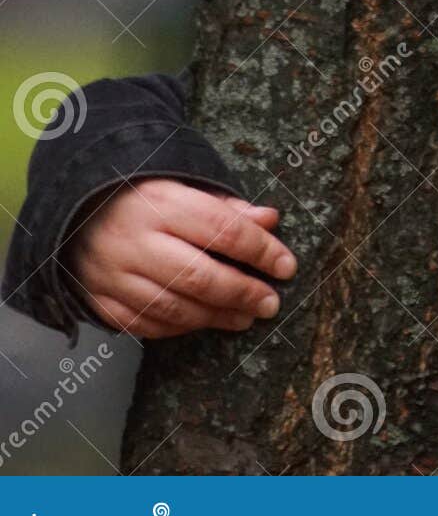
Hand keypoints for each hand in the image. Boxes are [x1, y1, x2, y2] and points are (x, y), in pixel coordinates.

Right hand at [65, 177, 297, 338]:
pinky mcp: (98, 300)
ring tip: (246, 317)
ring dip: (216, 316)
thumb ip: (226, 207)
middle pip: (198, 277)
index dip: (260, 250)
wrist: (74, 211)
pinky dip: (179, 327)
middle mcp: (134, 241)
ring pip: (173, 307)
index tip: (286, 266)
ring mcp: (111, 275)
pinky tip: (203, 321)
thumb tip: (269, 220)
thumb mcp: (184, 188)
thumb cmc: (142, 198)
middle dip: (242, 293)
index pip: (222, 230)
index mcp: (160, 204)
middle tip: (271, 303)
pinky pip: (145, 324)